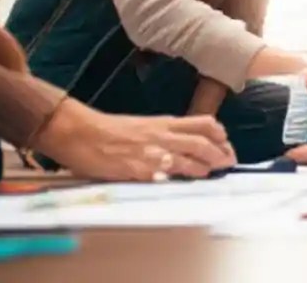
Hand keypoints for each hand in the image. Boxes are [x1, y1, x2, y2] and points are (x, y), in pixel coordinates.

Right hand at [36, 98, 235, 180]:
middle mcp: (162, 135)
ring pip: (190, 158)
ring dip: (205, 168)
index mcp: (164, 123)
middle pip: (203, 142)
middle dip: (220, 154)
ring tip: (212, 174)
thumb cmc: (107, 130)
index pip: (203, 124)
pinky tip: (184, 183)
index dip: (220, 134)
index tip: (226, 144)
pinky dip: (179, 179)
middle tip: (228, 163)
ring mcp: (152, 153)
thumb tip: (182, 147)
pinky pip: (165, 175)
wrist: (79, 132)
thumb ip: (163, 135)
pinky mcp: (139, 170)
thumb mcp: (142, 125)